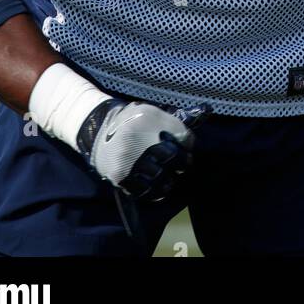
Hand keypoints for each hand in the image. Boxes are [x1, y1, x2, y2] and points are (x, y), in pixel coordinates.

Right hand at [76, 97, 208, 199]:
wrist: (96, 129)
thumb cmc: (131, 119)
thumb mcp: (152, 111)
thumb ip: (176, 117)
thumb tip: (206, 111)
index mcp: (151, 118)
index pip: (184, 137)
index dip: (188, 145)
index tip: (187, 148)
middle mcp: (141, 138)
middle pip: (174, 157)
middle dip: (182, 163)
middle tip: (182, 165)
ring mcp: (130, 158)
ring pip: (161, 176)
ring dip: (169, 180)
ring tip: (169, 179)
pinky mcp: (121, 174)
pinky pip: (144, 190)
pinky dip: (154, 192)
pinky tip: (158, 190)